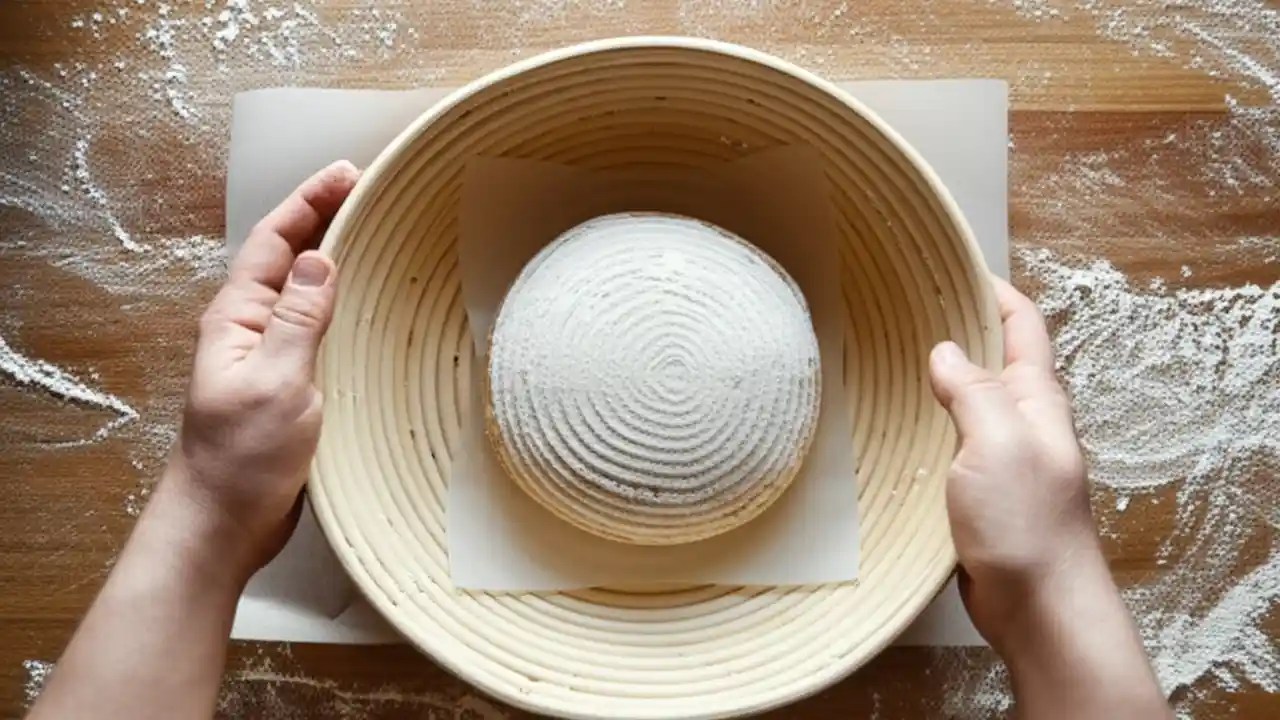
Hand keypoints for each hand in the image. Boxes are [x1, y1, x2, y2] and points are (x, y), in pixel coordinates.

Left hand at [164, 160, 359, 577]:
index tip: (348, 174)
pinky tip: (370, 308)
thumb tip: (318, 258)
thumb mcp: (277, 382)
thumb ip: (299, 319)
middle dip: (326, 219)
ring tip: (377, 236)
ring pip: (307, 293)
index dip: (310, 202)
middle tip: (370, 193)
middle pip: (291, 258)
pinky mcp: (290, 385)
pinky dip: (344, 305)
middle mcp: (252, 329)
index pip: (275, 242)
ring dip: (337, 260)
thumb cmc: (241, 460)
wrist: (224, 523)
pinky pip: (319, 329)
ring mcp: (270, 357)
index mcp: (238, 319)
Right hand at [928, 276, 1099, 650]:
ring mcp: (1001, 458)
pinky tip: (893, 426)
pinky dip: (925, 423)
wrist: (1038, 607)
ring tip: (886, 357)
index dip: (992, 289)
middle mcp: (1022, 421)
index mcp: (1036, 400)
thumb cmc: (1026, 525)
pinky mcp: (979, 492)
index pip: (1020, 325)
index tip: (952, 265)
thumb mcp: (997, 443)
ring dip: (935, 377)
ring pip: (967, 401)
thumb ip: (973, 392)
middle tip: (902, 307)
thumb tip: (943, 352)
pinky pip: (951, 441)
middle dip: (955, 326)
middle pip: (991, 358)